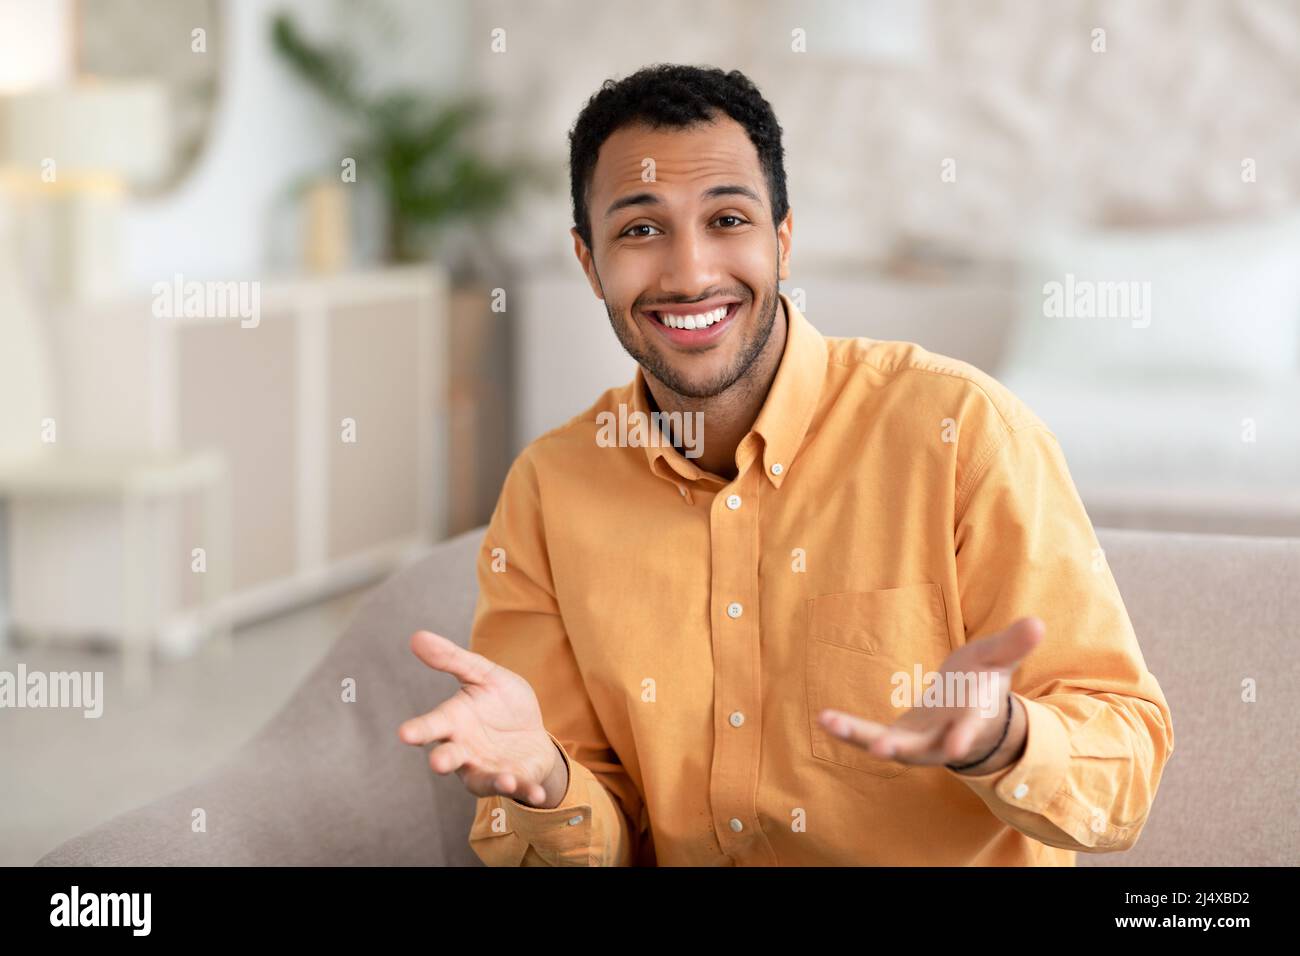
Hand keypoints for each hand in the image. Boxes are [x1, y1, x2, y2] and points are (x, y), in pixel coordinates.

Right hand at [397, 630, 567, 807]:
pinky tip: (537, 793)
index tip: (404, 733)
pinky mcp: (514, 779)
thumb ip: (452, 660)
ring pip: (483, 779)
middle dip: (444, 760)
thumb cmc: (499, 703)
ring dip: (493, 781)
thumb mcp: (483, 675)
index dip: (418, 730)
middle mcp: (465, 750)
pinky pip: (519, 788)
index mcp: (454, 722)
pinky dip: (527, 790)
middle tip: (438, 763)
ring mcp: (487, 768)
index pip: (431, 725)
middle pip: (449, 757)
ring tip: (506, 779)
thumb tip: (416, 636)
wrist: (531, 731)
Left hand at [817, 617, 1044, 772]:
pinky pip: (868, 735)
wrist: (966, 709)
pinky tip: (823, 718)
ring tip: (830, 722)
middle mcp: (943, 738)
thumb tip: (1039, 623)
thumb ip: (1013, 645)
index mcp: (971, 718)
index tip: (959, 743)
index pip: (970, 728)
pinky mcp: (896, 739)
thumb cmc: (981, 682)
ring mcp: (917, 743)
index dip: (965, 735)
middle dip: (902, 747)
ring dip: (860, 736)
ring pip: (888, 744)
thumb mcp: (997, 660)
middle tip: (881, 749)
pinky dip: (848, 728)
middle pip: (922, 747)